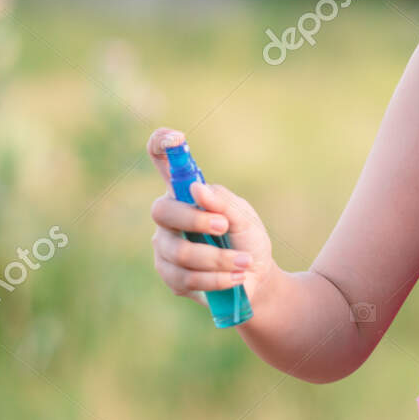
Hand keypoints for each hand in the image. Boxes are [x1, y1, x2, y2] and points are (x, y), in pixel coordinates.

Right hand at [146, 127, 274, 304]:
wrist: (257, 280)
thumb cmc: (248, 241)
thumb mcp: (245, 218)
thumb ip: (223, 202)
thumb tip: (196, 189)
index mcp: (186, 194)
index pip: (162, 161)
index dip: (162, 144)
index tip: (177, 139)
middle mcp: (169, 218)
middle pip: (161, 211)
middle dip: (195, 221)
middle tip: (224, 227)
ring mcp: (165, 247)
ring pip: (179, 251)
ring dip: (218, 258)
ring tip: (244, 262)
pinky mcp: (170, 276)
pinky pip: (186, 277)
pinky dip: (217, 278)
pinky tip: (235, 277)